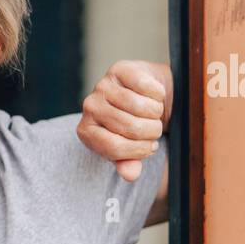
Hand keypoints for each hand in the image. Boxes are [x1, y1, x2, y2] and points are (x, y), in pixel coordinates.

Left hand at [77, 60, 171, 180]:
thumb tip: (130, 174)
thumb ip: (128, 163)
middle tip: (155, 130)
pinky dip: (158, 94)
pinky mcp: (119, 69)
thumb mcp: (130, 149)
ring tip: (155, 114)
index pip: (114, 147)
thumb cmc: (135, 127)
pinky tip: (155, 97)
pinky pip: (146, 86)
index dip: (139, 150)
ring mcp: (102, 86)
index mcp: (86, 132)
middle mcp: (89, 107)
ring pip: (139, 106)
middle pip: (129, 126)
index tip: (150, 147)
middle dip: (151, 132)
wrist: (146, 97)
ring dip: (156, 113)